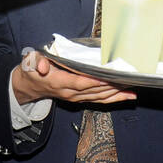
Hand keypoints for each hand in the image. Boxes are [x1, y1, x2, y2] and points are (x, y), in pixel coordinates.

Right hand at [11, 50, 136, 104]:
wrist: (31, 85)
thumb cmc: (33, 70)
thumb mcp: (30, 61)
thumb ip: (36, 62)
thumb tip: (42, 65)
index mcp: (59, 82)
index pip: (79, 82)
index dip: (94, 81)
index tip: (108, 77)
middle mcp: (70, 92)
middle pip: (94, 91)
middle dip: (111, 86)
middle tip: (127, 79)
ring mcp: (76, 98)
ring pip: (100, 98)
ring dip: (117, 94)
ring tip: (132, 88)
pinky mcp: (81, 99)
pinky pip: (100, 101)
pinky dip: (115, 99)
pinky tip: (128, 95)